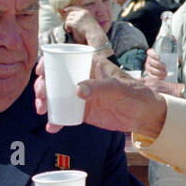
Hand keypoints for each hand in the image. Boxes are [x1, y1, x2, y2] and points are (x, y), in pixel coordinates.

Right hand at [34, 57, 167, 135]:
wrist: (144, 114)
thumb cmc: (135, 93)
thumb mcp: (118, 87)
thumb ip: (99, 87)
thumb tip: (77, 90)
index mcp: (88, 64)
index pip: (63, 58)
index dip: (48, 62)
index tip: (40, 70)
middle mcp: (81, 77)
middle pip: (54, 79)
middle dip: (42, 86)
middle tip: (41, 96)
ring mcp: (80, 95)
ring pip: (56, 97)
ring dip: (45, 103)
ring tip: (43, 111)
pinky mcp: (82, 112)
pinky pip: (65, 115)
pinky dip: (57, 121)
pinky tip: (52, 127)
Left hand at [62, 7, 109, 50]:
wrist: (95, 34)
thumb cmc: (94, 30)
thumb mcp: (90, 20)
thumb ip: (84, 18)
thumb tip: (76, 19)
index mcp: (86, 12)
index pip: (75, 8)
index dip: (69, 8)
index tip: (65, 10)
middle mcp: (82, 13)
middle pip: (71, 14)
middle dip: (68, 19)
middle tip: (68, 25)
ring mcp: (79, 18)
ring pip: (68, 18)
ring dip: (67, 24)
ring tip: (69, 29)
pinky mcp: (76, 23)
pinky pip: (68, 23)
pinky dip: (67, 27)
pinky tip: (68, 30)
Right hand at [143, 50, 182, 95]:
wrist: (159, 66)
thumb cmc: (164, 60)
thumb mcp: (167, 57)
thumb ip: (173, 57)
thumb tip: (180, 61)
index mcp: (152, 54)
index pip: (149, 52)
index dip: (153, 54)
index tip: (159, 57)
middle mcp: (148, 60)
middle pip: (151, 62)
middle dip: (158, 65)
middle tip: (165, 67)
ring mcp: (148, 67)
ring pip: (151, 69)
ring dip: (158, 72)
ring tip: (165, 74)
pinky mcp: (149, 73)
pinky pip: (151, 76)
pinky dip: (156, 77)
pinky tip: (162, 78)